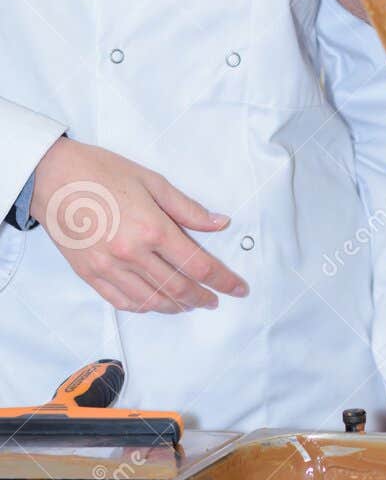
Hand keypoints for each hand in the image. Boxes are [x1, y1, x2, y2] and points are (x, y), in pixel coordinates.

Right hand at [30, 137, 248, 314]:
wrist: (53, 178)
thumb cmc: (102, 172)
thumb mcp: (152, 181)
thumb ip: (188, 208)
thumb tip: (220, 223)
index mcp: (153, 228)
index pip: (198, 264)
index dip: (223, 280)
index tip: (238, 288)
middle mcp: (132, 254)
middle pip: (178, 287)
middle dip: (203, 297)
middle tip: (216, 300)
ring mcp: (109, 268)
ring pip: (152, 300)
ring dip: (177, 306)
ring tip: (191, 304)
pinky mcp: (90, 275)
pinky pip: (123, 301)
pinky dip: (145, 306)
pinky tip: (156, 303)